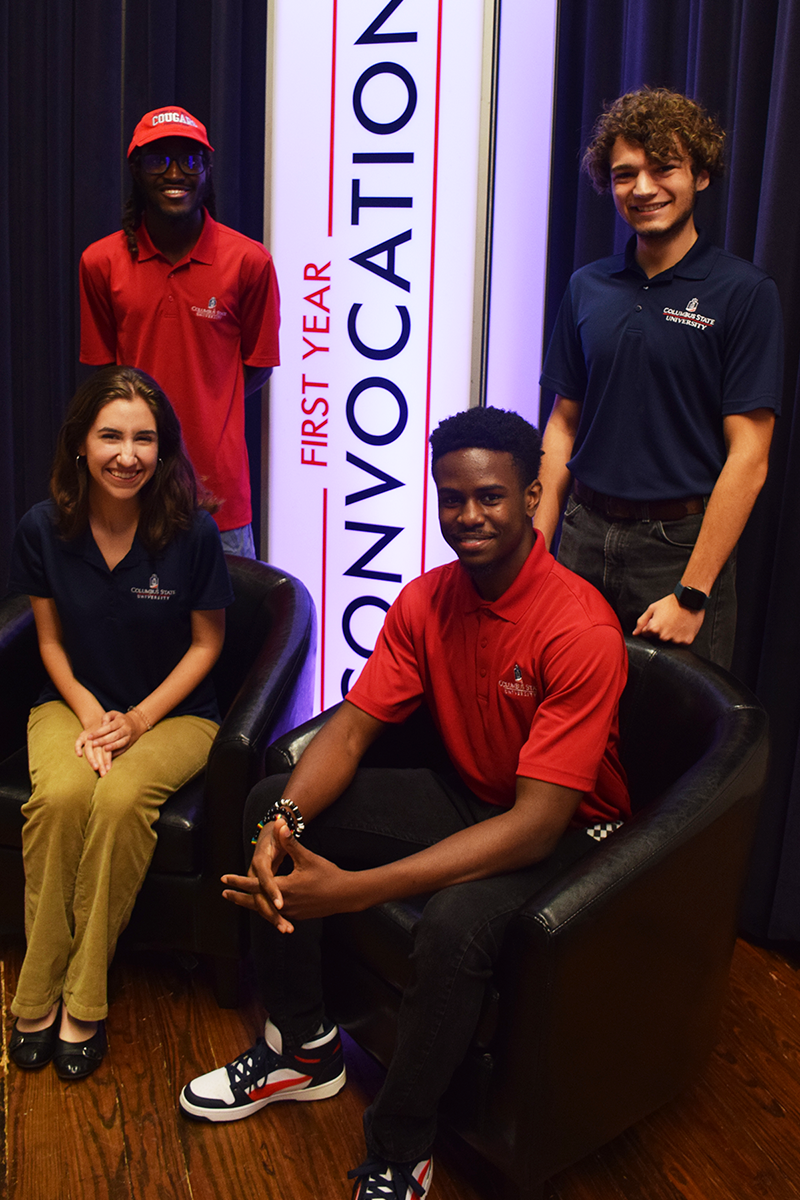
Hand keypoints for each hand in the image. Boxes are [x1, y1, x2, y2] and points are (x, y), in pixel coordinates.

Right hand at [75, 726, 113, 776]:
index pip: (106, 752)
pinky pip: (78, 741)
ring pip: (89, 748)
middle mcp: (97, 739)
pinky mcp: (82, 735)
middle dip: (101, 763)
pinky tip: (79, 755)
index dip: (107, 761)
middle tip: (103, 773)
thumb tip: (110, 766)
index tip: (108, 770)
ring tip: (95, 768)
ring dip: (92, 758)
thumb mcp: (109, 739)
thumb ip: (109, 750)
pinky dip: (78, 747)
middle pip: (99, 752)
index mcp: (105, 740)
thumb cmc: (105, 733)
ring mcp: (89, 737)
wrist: (97, 718)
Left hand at [79, 709, 143, 761]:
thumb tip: (102, 725)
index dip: (99, 732)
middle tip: (93, 744)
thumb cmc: (120, 719)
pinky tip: (108, 756)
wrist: (136, 724)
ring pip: (121, 743)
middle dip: (104, 740)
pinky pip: (123, 749)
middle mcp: (126, 729)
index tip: (89, 736)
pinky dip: (116, 753)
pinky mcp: (129, 745)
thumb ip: (106, 717)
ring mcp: (129, 737)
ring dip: (112, 747)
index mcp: (121, 721)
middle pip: (115, 735)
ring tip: (104, 749)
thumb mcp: (114, 714)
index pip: (109, 727)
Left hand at [222, 821, 361, 930]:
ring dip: (252, 904)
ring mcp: (291, 912)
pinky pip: (277, 913)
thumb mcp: (307, 857)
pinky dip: (266, 909)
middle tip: (225, 894)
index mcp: (284, 887)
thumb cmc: (327, 874)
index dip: (238, 881)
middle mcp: (284, 903)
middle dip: (239, 898)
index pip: (255, 885)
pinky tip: (264, 907)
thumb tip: (281, 825)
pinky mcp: (297, 916)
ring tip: (241, 900)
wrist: (346, 895)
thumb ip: (290, 842)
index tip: (224, 879)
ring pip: (266, 910)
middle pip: (255, 902)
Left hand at [633, 593, 704, 645]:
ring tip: (676, 622)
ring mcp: (675, 640)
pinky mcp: (686, 641)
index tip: (658, 619)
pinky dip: (681, 636)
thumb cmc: (671, 603)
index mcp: (654, 629)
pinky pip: (680, 642)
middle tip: (668, 619)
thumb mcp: (652, 608)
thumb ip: (641, 622)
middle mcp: (664, 636)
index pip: (646, 633)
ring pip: (669, 641)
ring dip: (671, 634)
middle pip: (657, 638)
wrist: (690, 600)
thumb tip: (635, 633)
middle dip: (660, 630)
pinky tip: (682, 626)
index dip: (651, 625)